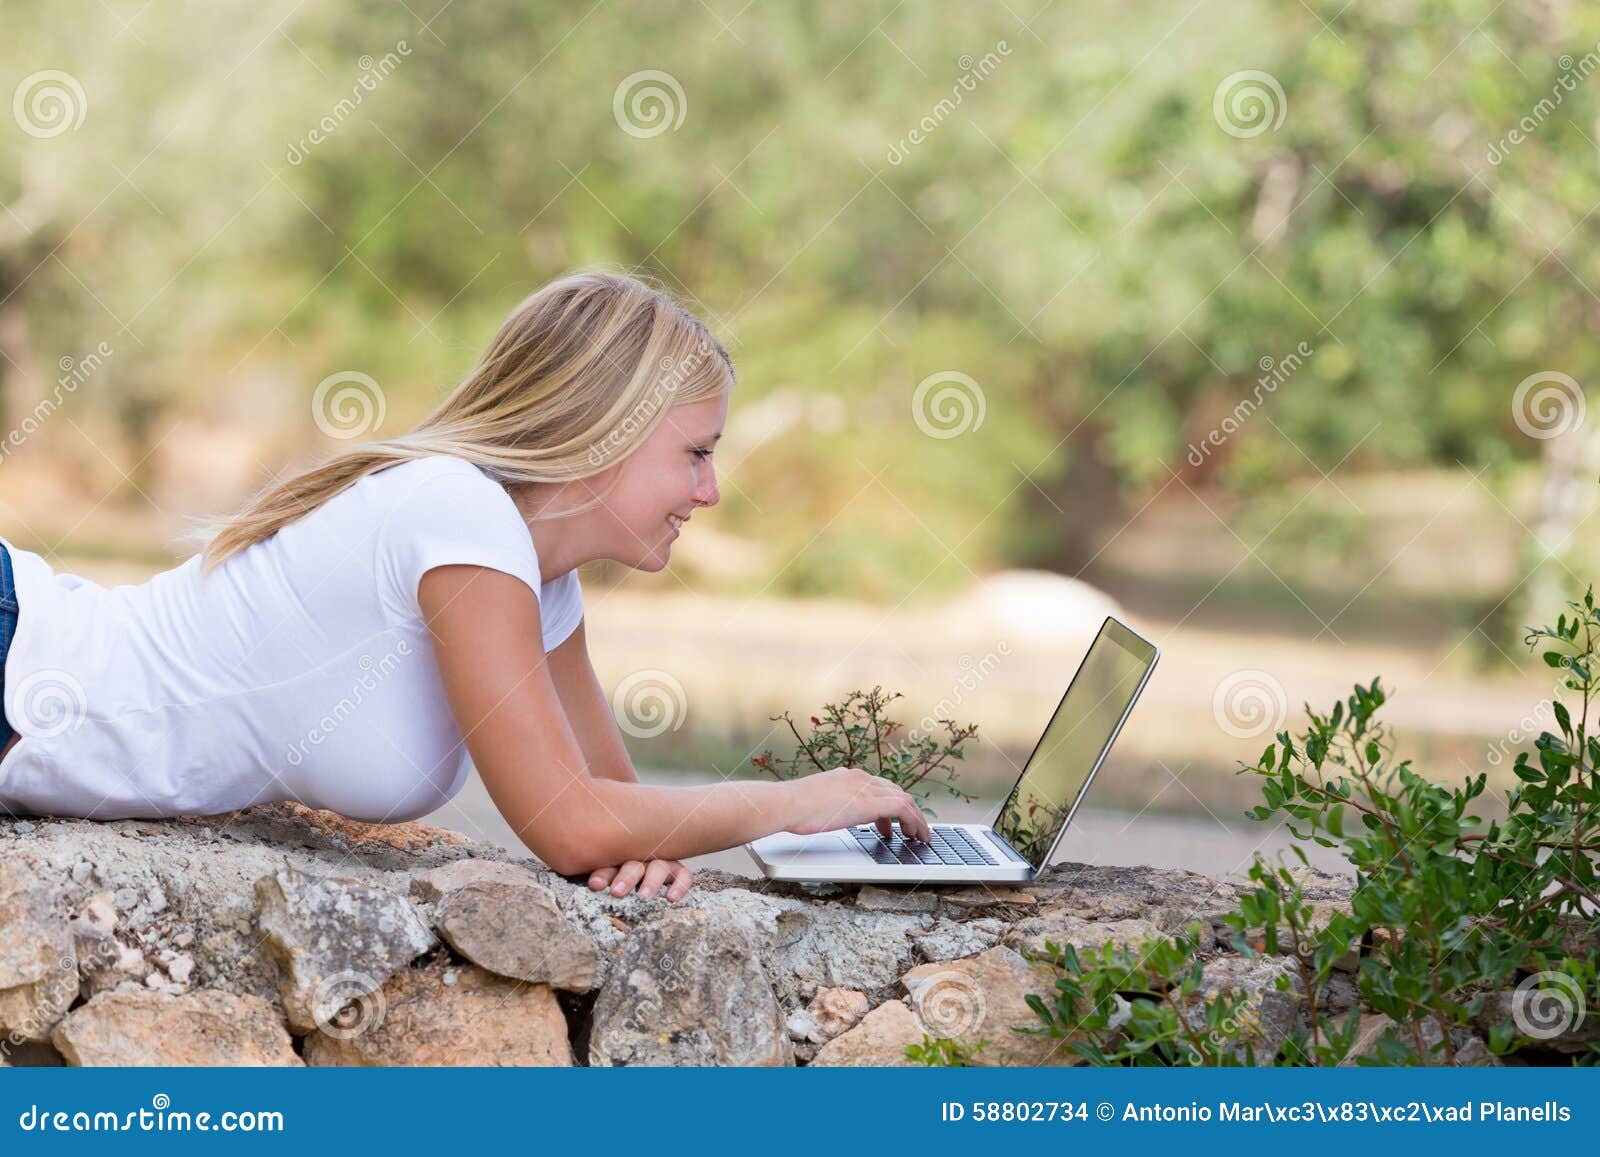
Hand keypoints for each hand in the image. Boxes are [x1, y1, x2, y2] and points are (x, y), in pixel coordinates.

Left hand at [588, 858, 694, 900]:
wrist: (654, 876)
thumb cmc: (618, 882)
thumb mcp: (606, 880)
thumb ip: (598, 881)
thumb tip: (589, 887)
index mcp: (618, 857)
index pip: (611, 862)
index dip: (603, 874)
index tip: (595, 884)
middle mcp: (640, 857)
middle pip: (634, 863)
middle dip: (626, 877)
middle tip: (617, 892)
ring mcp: (660, 863)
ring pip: (658, 867)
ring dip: (650, 881)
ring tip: (644, 897)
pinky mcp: (677, 872)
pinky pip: (684, 875)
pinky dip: (680, 885)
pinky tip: (672, 898)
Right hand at [783, 767, 932, 842]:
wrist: (786, 804)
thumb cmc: (792, 808)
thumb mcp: (814, 802)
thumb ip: (828, 804)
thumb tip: (827, 814)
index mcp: (846, 777)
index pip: (877, 787)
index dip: (889, 804)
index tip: (890, 823)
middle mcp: (859, 778)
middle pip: (895, 790)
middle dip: (907, 810)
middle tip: (911, 829)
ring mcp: (865, 788)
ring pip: (904, 799)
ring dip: (916, 818)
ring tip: (919, 835)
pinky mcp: (870, 802)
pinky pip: (903, 809)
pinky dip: (915, 822)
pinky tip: (917, 835)